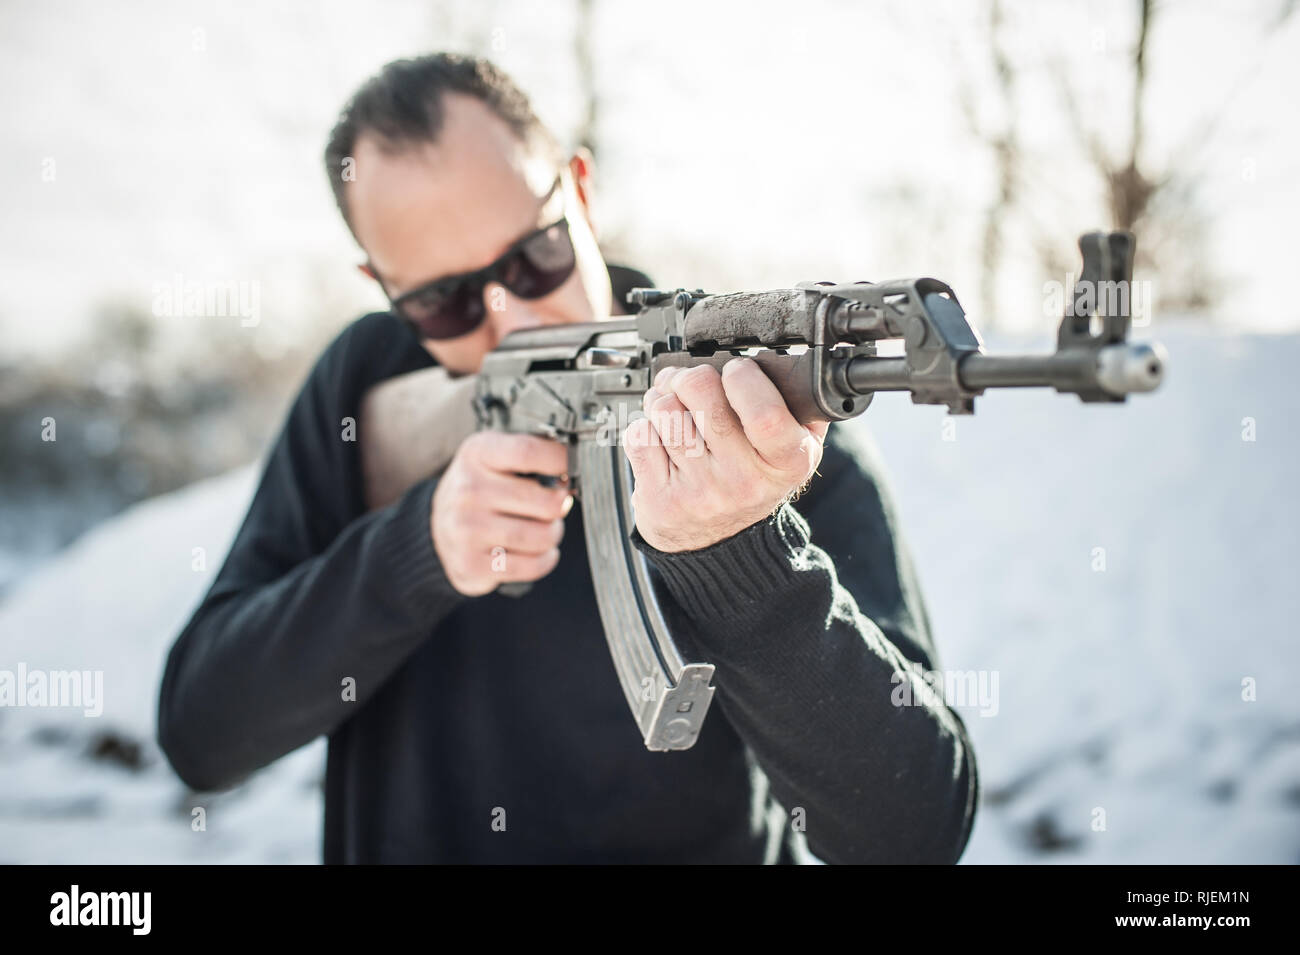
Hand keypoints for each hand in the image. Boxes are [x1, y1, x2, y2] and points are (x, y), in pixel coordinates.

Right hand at [431, 432, 573, 595]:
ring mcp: (466, 530)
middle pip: (544, 502)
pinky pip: (530, 566)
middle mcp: (468, 490)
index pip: (527, 452)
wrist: (437, 529)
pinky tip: (540, 552)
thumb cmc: (480, 490)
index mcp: (477, 454)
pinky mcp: (471, 565)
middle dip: (561, 506)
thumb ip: (530, 456)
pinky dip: (544, 560)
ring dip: (553, 534)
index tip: (573, 467)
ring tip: (546, 529)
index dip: (561, 460)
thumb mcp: (494, 458)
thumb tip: (575, 470)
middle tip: (558, 506)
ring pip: (540, 537)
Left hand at [622, 358, 828, 552]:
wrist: (721, 541)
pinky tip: (660, 437)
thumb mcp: (792, 447)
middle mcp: (744, 480)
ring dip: (663, 400)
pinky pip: (639, 434)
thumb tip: (770, 360)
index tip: (735, 372)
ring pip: (665, 409)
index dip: (742, 378)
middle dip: (690, 376)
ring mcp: (701, 491)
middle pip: (701, 393)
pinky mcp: (662, 499)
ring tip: (675, 412)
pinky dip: (644, 425)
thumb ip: (795, 405)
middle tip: (692, 385)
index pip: (764, 413)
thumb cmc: (751, 480)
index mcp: (787, 461)